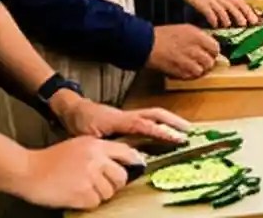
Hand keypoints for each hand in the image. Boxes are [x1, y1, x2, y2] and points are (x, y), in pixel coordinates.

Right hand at [13, 136, 144, 208]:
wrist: (28, 170)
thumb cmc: (51, 159)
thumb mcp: (78, 145)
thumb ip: (99, 151)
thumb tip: (119, 162)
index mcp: (96, 145)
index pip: (126, 152)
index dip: (134, 161)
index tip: (137, 167)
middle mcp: (96, 159)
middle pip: (121, 176)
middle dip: (115, 184)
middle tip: (103, 185)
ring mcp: (89, 176)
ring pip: (109, 192)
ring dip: (99, 194)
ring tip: (83, 189)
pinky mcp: (82, 193)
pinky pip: (95, 202)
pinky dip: (88, 203)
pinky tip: (75, 195)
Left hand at [54, 94, 190, 143]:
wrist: (73, 109)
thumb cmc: (79, 122)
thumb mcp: (90, 137)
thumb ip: (110, 144)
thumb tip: (130, 154)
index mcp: (119, 120)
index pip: (145, 125)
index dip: (161, 132)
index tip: (177, 138)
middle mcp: (127, 114)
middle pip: (156, 113)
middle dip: (173, 122)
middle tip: (189, 131)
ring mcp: (129, 114)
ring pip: (154, 113)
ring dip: (171, 120)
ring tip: (185, 129)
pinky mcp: (128, 117)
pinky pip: (149, 117)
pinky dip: (162, 121)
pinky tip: (168, 129)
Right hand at [145, 24, 219, 79]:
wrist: (146, 44)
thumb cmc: (163, 35)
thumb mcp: (184, 29)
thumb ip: (199, 36)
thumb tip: (208, 44)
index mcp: (196, 36)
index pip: (215, 47)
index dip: (213, 52)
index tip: (210, 53)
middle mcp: (194, 48)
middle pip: (210, 61)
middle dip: (207, 63)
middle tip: (202, 62)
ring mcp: (187, 61)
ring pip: (202, 70)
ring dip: (199, 70)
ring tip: (192, 66)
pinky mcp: (179, 71)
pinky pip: (191, 76)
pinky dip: (190, 75)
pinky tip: (184, 70)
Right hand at [183, 0, 259, 28]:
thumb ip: (231, 7)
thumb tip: (244, 18)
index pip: (241, 2)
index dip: (249, 10)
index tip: (256, 20)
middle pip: (234, 5)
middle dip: (241, 14)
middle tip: (246, 24)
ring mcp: (212, 0)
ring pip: (222, 8)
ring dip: (227, 17)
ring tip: (230, 25)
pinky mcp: (202, 3)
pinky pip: (209, 11)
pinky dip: (212, 18)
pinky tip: (214, 25)